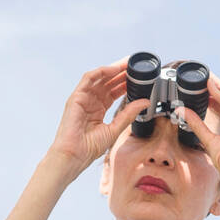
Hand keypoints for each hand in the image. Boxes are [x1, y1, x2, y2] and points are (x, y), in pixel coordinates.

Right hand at [48, 57, 148, 177]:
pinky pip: (88, 79)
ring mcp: (83, 98)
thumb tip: (145, 102)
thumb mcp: (115, 128)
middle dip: (122, 73)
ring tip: (127, 64)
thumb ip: (129, 114)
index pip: (114, 91)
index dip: (125, 83)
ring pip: (100, 78)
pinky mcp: (76, 97)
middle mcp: (91, 102)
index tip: (139, 77)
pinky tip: (113, 69)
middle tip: (135, 66)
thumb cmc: (89, 147)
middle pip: (108, 82)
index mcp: (98, 109)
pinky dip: (101, 72)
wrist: (74, 155)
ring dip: (113, 69)